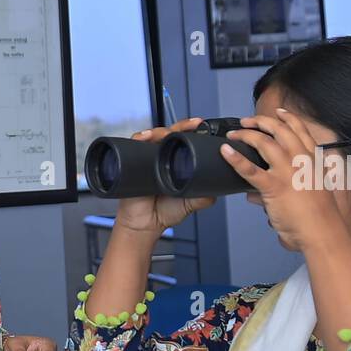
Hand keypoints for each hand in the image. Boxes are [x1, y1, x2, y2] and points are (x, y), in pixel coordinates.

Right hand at [115, 117, 217, 236]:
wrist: (145, 225)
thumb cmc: (165, 213)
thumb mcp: (192, 202)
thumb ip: (205, 194)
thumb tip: (218, 186)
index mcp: (176, 163)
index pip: (185, 141)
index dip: (193, 132)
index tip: (202, 127)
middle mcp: (162, 158)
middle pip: (170, 134)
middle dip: (181, 125)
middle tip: (192, 125)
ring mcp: (147, 159)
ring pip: (154, 136)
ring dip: (161, 130)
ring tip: (168, 133)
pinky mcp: (132, 162)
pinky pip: (133, 145)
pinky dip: (139, 137)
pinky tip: (145, 137)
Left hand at [220, 108, 344, 250]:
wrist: (321, 231)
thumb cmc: (317, 216)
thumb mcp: (307, 194)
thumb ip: (281, 190)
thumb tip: (253, 196)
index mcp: (312, 160)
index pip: (300, 131)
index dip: (288, 118)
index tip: (278, 112)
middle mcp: (301, 160)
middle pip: (280, 130)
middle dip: (261, 121)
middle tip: (247, 120)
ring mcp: (287, 172)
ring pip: (264, 142)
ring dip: (246, 134)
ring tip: (233, 134)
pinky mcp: (274, 186)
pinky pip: (250, 169)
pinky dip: (235, 158)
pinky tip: (225, 151)